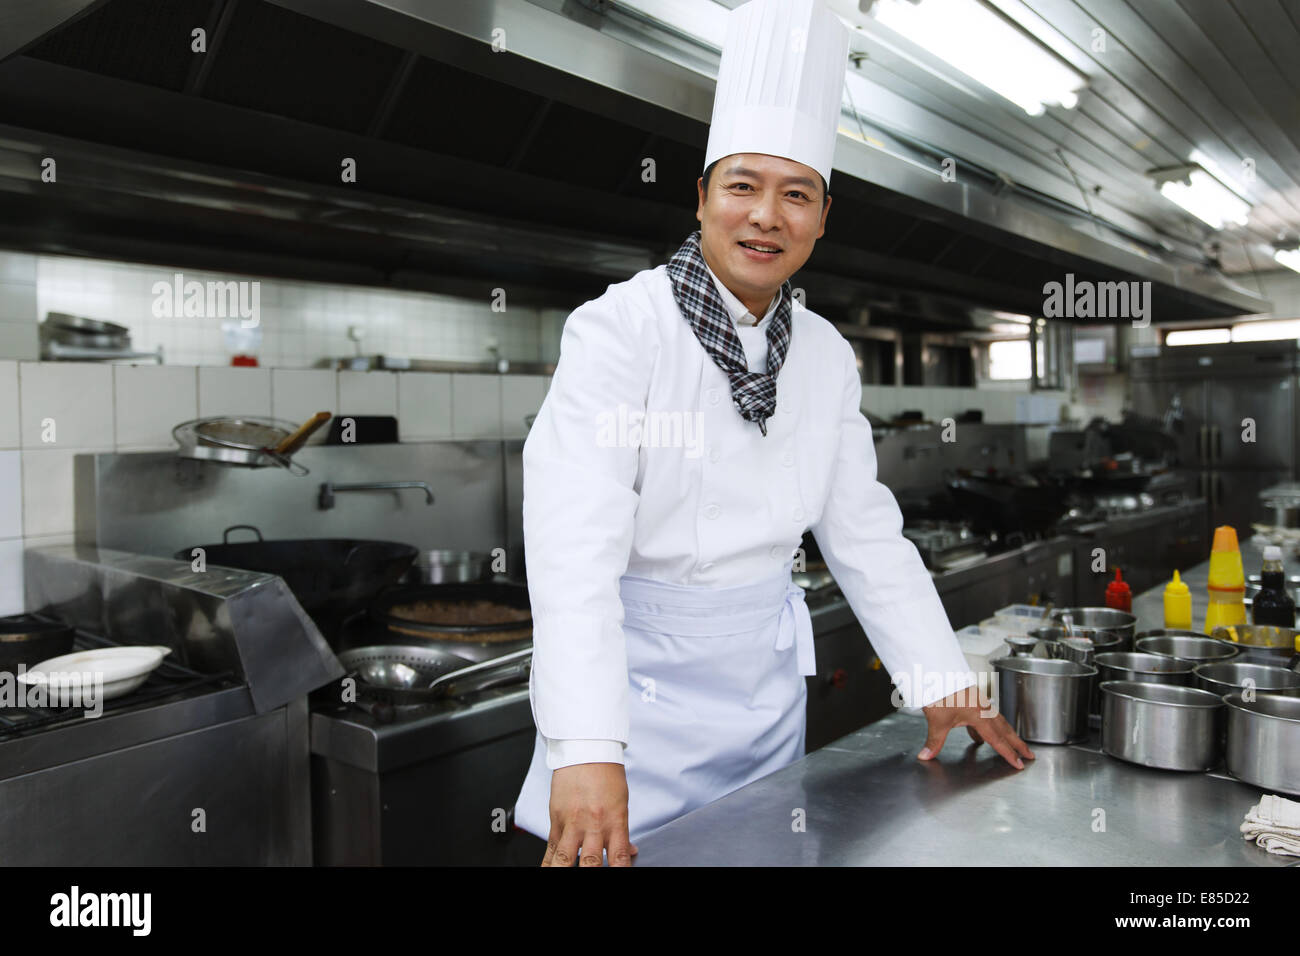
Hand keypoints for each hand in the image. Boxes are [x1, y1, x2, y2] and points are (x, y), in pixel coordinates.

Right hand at [542, 762, 637, 866]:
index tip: (619, 874)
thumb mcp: (622, 803)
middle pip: (591, 862)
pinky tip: (548, 868)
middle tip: (592, 874)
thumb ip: (622, 832)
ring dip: (564, 870)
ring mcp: (572, 823)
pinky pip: (551, 847)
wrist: (586, 750)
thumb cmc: (606, 773)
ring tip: (563, 875)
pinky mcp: (556, 819)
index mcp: (614, 821)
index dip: (619, 871)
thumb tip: (628, 851)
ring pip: (565, 858)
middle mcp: (593, 825)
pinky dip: (548, 862)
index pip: (619, 858)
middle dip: (591, 872)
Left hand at [917, 689, 1034, 768]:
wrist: (935, 672)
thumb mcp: (936, 720)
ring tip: (1012, 745)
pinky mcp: (973, 698)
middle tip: (1029, 754)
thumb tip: (926, 755)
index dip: (1009, 753)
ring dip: (1006, 735)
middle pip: (1005, 730)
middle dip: (1017, 743)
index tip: (1019, 764)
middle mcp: (983, 708)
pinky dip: (988, 728)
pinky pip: (986, 716)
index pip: (997, 740)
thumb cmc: (939, 692)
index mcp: (979, 715)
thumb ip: (934, 741)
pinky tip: (979, 737)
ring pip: (998, 722)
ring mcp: (979, 702)